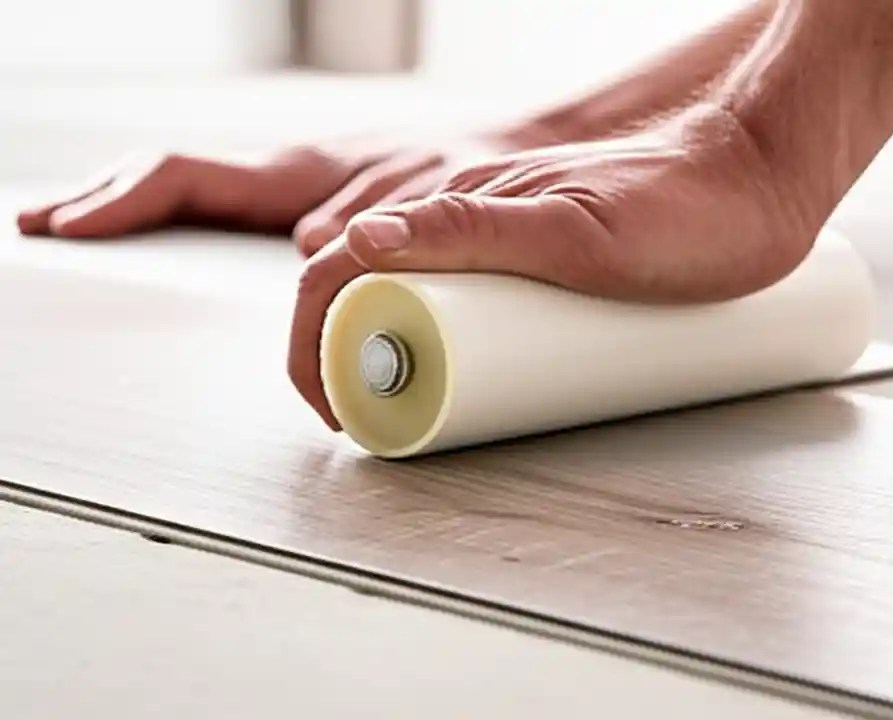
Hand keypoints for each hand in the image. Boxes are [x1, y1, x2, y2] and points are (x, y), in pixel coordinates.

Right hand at [14, 129, 554, 256]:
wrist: (530, 159)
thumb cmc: (489, 171)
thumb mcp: (446, 199)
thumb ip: (392, 222)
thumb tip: (319, 250)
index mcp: (311, 172)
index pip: (190, 179)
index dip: (121, 202)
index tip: (70, 226)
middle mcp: (302, 178)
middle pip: (180, 184)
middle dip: (106, 201)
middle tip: (43, 224)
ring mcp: (313, 191)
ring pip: (208, 198)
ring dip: (141, 212)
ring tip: (79, 228)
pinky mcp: (335, 209)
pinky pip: (249, 215)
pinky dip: (196, 226)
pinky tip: (182, 247)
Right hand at [288, 103, 825, 428]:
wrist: (764, 185)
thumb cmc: (691, 205)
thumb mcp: (577, 231)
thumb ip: (474, 227)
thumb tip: (363, 237)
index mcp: (462, 213)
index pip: (340, 271)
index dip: (315, 345)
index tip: (335, 409)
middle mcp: (475, 226)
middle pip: (373, 295)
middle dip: (351, 364)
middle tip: (379, 425)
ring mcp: (514, 245)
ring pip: (422, 303)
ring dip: (398, 360)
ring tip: (421, 415)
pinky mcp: (553, 265)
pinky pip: (480, 309)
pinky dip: (456, 352)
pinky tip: (484, 384)